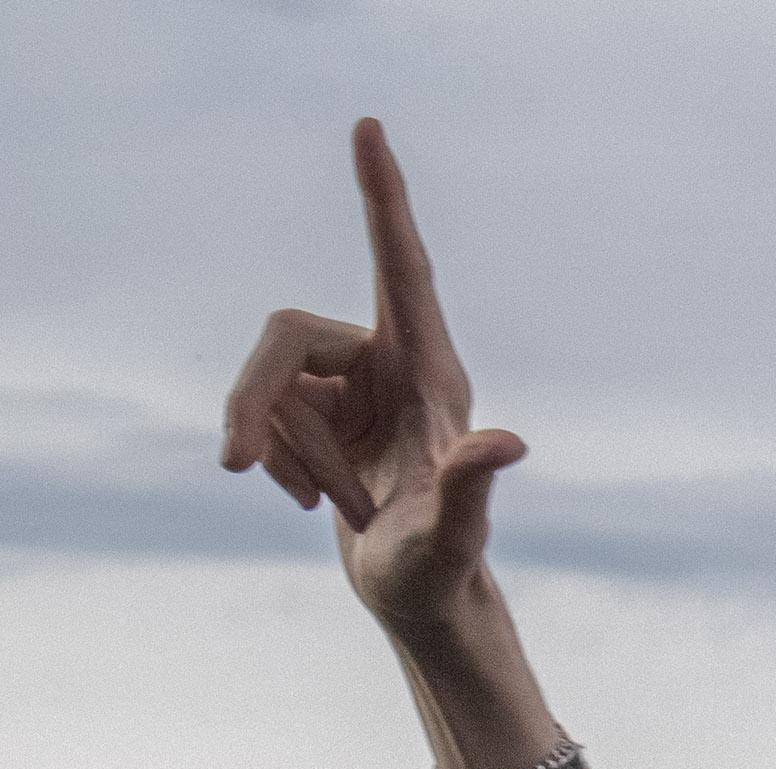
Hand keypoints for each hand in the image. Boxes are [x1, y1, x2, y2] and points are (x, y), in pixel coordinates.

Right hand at [223, 122, 519, 629]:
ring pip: (264, 379)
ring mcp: (356, 387)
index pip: (402, 265)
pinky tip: (318, 502)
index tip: (369, 126)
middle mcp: (394, 364)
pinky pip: (261, 410)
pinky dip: (273, 460)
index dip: (383, 197)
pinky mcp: (325, 412)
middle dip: (254, 402)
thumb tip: (507, 445)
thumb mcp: (449, 538)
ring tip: (324, 504)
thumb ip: (468, 489)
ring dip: (273, 446)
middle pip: (284, 337)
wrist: (423, 605)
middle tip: (239, 469)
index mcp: (431, 371)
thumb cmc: (441, 574)